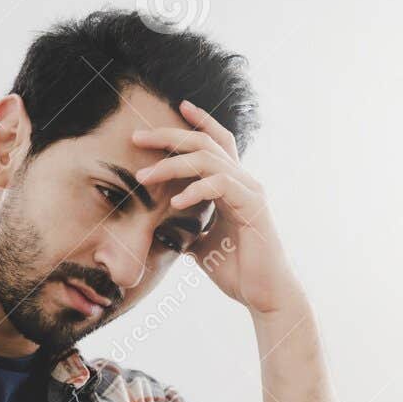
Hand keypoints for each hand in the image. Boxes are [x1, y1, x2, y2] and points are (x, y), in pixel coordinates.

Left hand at [132, 100, 302, 317]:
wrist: (265, 296)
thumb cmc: (238, 271)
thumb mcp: (203, 246)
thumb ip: (187, 230)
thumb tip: (162, 228)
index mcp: (233, 186)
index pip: (217, 142)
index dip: (199, 122)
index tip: (177, 106)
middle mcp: (243, 182)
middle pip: (205, 142)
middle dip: (169, 136)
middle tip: (137, 138)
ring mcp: (250, 192)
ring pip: (208, 160)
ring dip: (172, 164)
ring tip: (144, 177)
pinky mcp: (253, 208)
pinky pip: (221, 185)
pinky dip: (196, 190)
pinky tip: (177, 202)